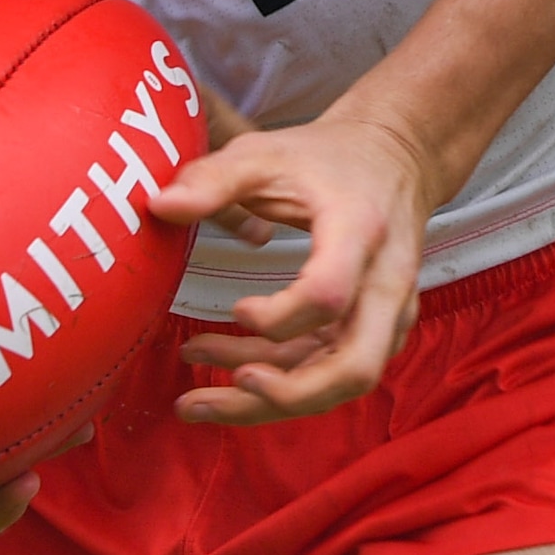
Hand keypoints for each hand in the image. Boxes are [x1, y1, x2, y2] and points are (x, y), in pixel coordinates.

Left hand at [157, 114, 432, 423]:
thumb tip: (158, 207)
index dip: (280, 318)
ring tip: (195, 400)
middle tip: (225, 388)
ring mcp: (388, 313)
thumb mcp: (267, 153)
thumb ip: (213, 179)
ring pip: (340, 383)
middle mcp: (386, 283)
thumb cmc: (326, 156)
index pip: (329, 296)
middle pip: (354, 368)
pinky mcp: (376, 330)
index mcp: (360, 232)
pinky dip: (280, 380)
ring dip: (270, 400)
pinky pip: (331, 371)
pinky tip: (225, 370)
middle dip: (286, 395)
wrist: (397, 157)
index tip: (236, 310)